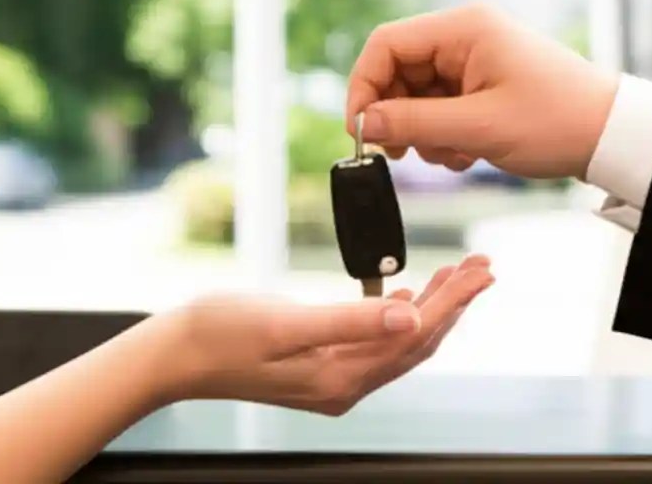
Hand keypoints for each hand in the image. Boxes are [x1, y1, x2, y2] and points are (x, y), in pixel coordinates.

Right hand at [165, 254, 493, 414]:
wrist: (169, 357)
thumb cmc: (216, 336)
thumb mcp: (285, 322)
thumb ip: (350, 319)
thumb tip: (410, 314)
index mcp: (340, 377)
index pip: (416, 335)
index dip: (454, 301)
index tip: (481, 272)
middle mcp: (343, 385)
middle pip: (417, 341)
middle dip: (454, 303)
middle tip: (483, 267)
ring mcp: (330, 378)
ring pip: (399, 340)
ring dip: (432, 306)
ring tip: (458, 275)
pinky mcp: (317, 366)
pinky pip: (374, 342)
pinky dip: (398, 315)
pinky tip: (405, 294)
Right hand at [346, 3, 618, 179]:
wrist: (612, 134)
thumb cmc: (556, 121)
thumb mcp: (477, 128)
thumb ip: (414, 124)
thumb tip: (364, 124)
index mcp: (464, 28)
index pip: (387, 44)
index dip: (364, 86)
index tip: (361, 131)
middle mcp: (467, 36)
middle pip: (400, 70)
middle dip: (398, 116)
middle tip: (404, 155)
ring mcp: (477, 59)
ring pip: (420, 93)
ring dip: (424, 131)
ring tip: (452, 156)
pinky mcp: (486, 83)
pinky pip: (444, 105)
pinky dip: (444, 133)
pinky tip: (466, 153)